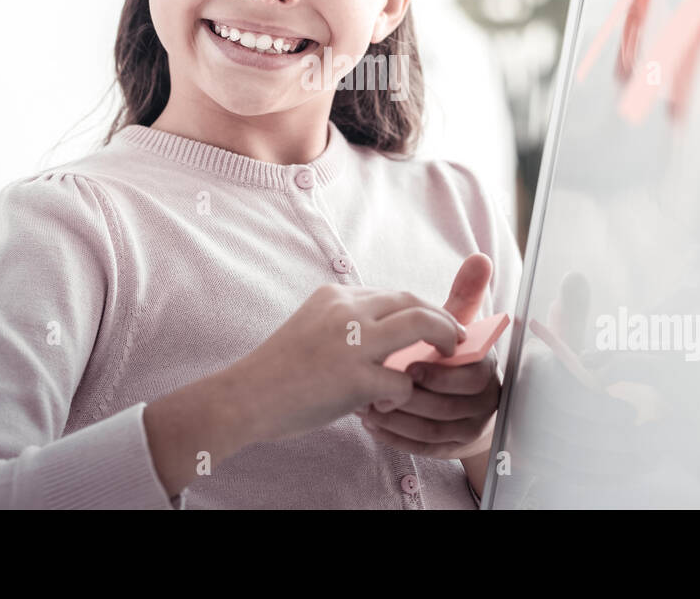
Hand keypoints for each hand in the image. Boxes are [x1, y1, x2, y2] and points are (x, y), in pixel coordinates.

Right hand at [232, 284, 467, 444]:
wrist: (244, 397)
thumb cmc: (278, 372)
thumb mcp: (313, 328)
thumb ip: (346, 324)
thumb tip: (386, 334)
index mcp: (335, 296)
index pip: (393, 295)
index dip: (420, 310)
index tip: (434, 327)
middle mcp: (347, 310)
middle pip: (413, 301)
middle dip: (442, 319)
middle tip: (455, 339)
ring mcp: (353, 341)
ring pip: (421, 324)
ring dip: (442, 340)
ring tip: (446, 359)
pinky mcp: (355, 377)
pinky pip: (403, 380)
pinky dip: (404, 393)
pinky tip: (386, 405)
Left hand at [358, 253, 501, 459]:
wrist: (450, 403)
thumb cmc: (443, 353)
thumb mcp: (450, 326)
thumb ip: (464, 296)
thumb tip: (479, 258)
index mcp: (486, 367)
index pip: (472, 375)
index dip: (441, 374)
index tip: (408, 368)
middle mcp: (485, 400)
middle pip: (450, 408)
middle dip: (412, 400)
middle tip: (378, 390)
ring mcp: (468, 428)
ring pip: (434, 432)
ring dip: (397, 420)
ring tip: (364, 405)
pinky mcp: (449, 448)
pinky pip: (423, 449)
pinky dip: (395, 436)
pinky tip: (371, 422)